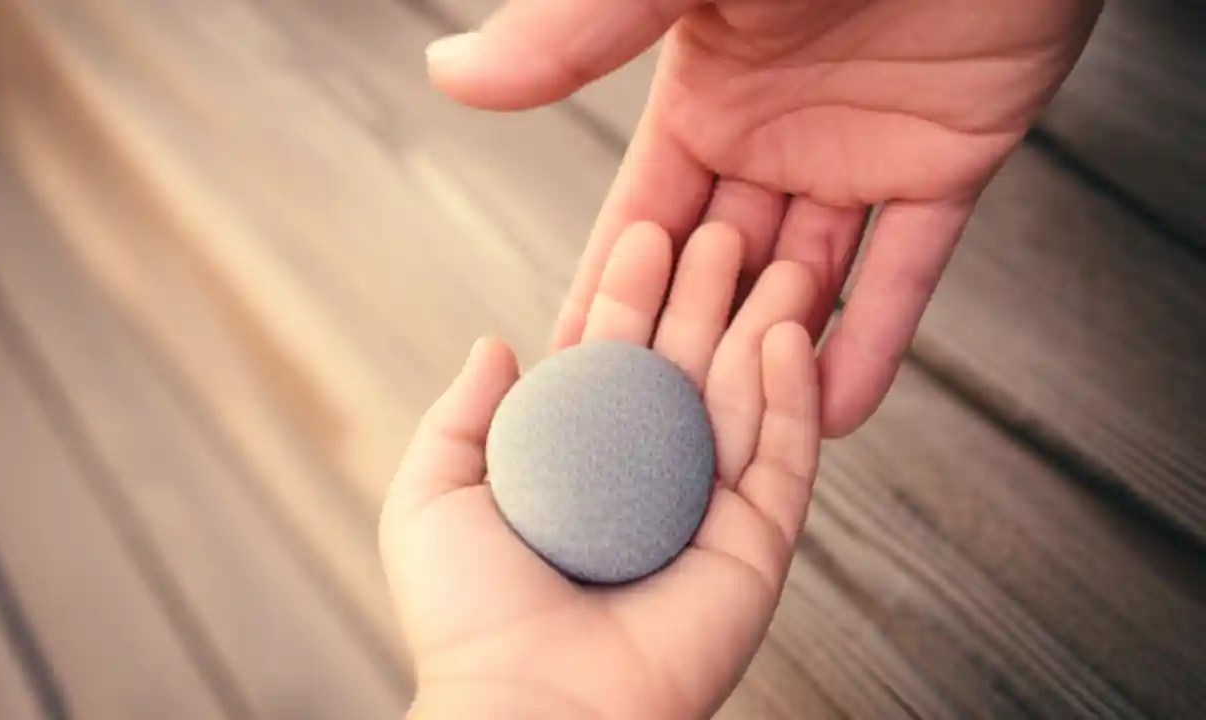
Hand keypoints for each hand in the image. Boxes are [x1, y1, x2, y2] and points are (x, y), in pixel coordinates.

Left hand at [380, 223, 819, 717]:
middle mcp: (647, 481)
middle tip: (727, 227)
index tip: (649, 232)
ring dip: (763, 327)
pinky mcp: (756, 547)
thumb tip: (494, 343)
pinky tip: (785, 335)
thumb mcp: (433, 493)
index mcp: (579, 463)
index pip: (613, 361)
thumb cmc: (467, 615)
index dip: (629, 297)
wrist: (528, 707)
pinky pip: (782, 460)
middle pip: (686, 370)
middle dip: (706, 297)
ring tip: (780, 259)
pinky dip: (790, 397)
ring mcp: (704, 511)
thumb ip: (463, 416)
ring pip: (743, 402)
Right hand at [425, 0, 1101, 435]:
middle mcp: (772, 137)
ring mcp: (858, 153)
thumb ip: (576, 32)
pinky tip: (837, 413)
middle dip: (687, 351)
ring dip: (774, 360)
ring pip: (808, 281)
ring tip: (733, 450)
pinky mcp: (948, 158)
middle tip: (647, 441)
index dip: (607, 301)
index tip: (569, 380)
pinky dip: (879, 337)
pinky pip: (908, 265)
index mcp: (701, 97)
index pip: (639, 223)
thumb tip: (449, 75)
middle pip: (719, 270)